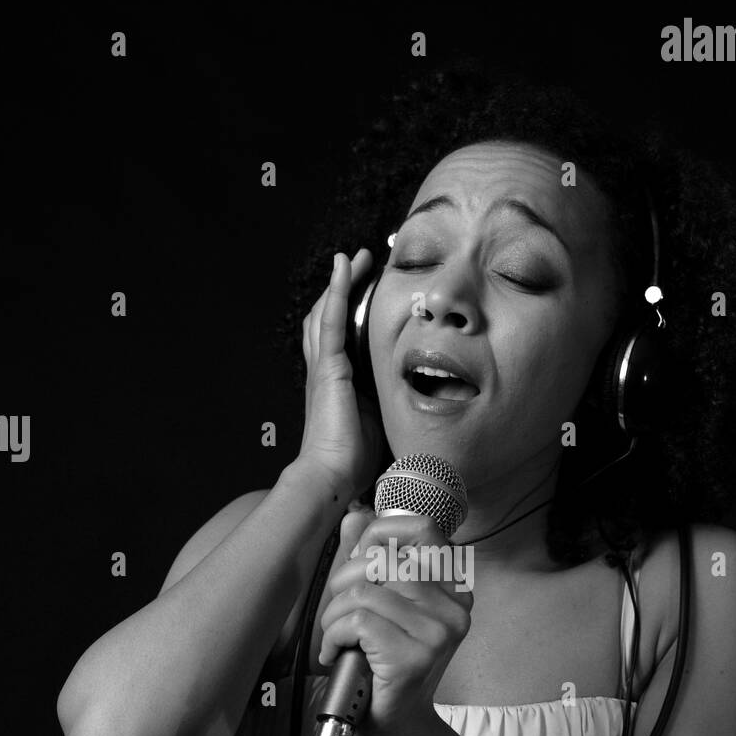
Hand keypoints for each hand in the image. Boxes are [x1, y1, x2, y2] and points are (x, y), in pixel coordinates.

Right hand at [297, 249, 386, 499]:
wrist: (332, 477)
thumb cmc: (352, 463)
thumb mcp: (377, 426)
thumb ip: (386, 409)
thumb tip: (412, 409)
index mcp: (335, 386)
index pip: (337, 340)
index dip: (346, 314)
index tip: (362, 295)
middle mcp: (324, 372)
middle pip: (327, 319)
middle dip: (342, 290)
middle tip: (359, 265)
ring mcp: (324, 367)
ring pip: (327, 312)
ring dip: (341, 282)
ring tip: (354, 258)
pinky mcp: (329, 368)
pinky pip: (332, 320)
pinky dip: (338, 290)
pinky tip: (345, 266)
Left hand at [318, 509, 473, 735]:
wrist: (397, 728)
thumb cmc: (385, 666)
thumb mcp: (381, 607)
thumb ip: (370, 560)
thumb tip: (355, 516)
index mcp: (453, 588)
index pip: (422, 529)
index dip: (379, 533)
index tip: (358, 559)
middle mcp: (454, 607)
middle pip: (382, 559)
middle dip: (343, 581)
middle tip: (338, 613)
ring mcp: (438, 632)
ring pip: (363, 591)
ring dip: (333, 615)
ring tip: (335, 638)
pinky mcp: (415, 655)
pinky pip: (357, 620)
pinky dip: (334, 636)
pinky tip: (336, 654)